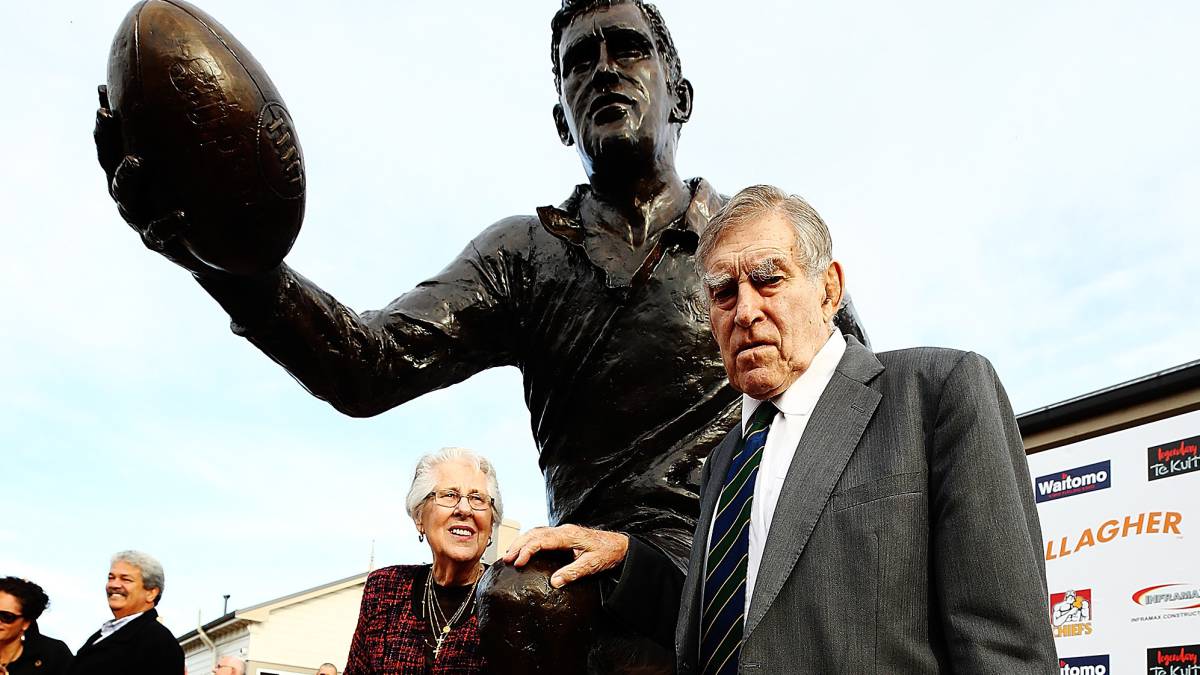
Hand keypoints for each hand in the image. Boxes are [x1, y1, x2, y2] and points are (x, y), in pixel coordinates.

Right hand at [94, 84, 215, 275]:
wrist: (227, 252)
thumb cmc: (218, 201)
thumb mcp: (213, 169)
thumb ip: (212, 140)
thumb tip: (229, 93)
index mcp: (143, 172)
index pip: (119, 141)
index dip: (109, 117)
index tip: (103, 90)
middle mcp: (137, 193)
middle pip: (110, 162)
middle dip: (107, 138)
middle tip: (109, 114)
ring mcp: (144, 219)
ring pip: (125, 198)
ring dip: (127, 177)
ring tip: (137, 161)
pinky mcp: (160, 243)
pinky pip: (158, 234)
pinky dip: (167, 223)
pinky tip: (182, 214)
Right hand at [503, 524, 628, 588]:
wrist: (619, 545)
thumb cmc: (607, 553)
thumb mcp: (592, 565)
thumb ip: (573, 573)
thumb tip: (554, 582)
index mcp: (568, 535)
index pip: (541, 540)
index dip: (527, 550)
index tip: (518, 563)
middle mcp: (563, 530)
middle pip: (534, 533)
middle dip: (518, 545)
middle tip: (506, 559)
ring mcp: (563, 531)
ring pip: (536, 532)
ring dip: (522, 542)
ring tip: (510, 554)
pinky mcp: (563, 535)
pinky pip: (542, 534)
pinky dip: (529, 541)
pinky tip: (524, 550)